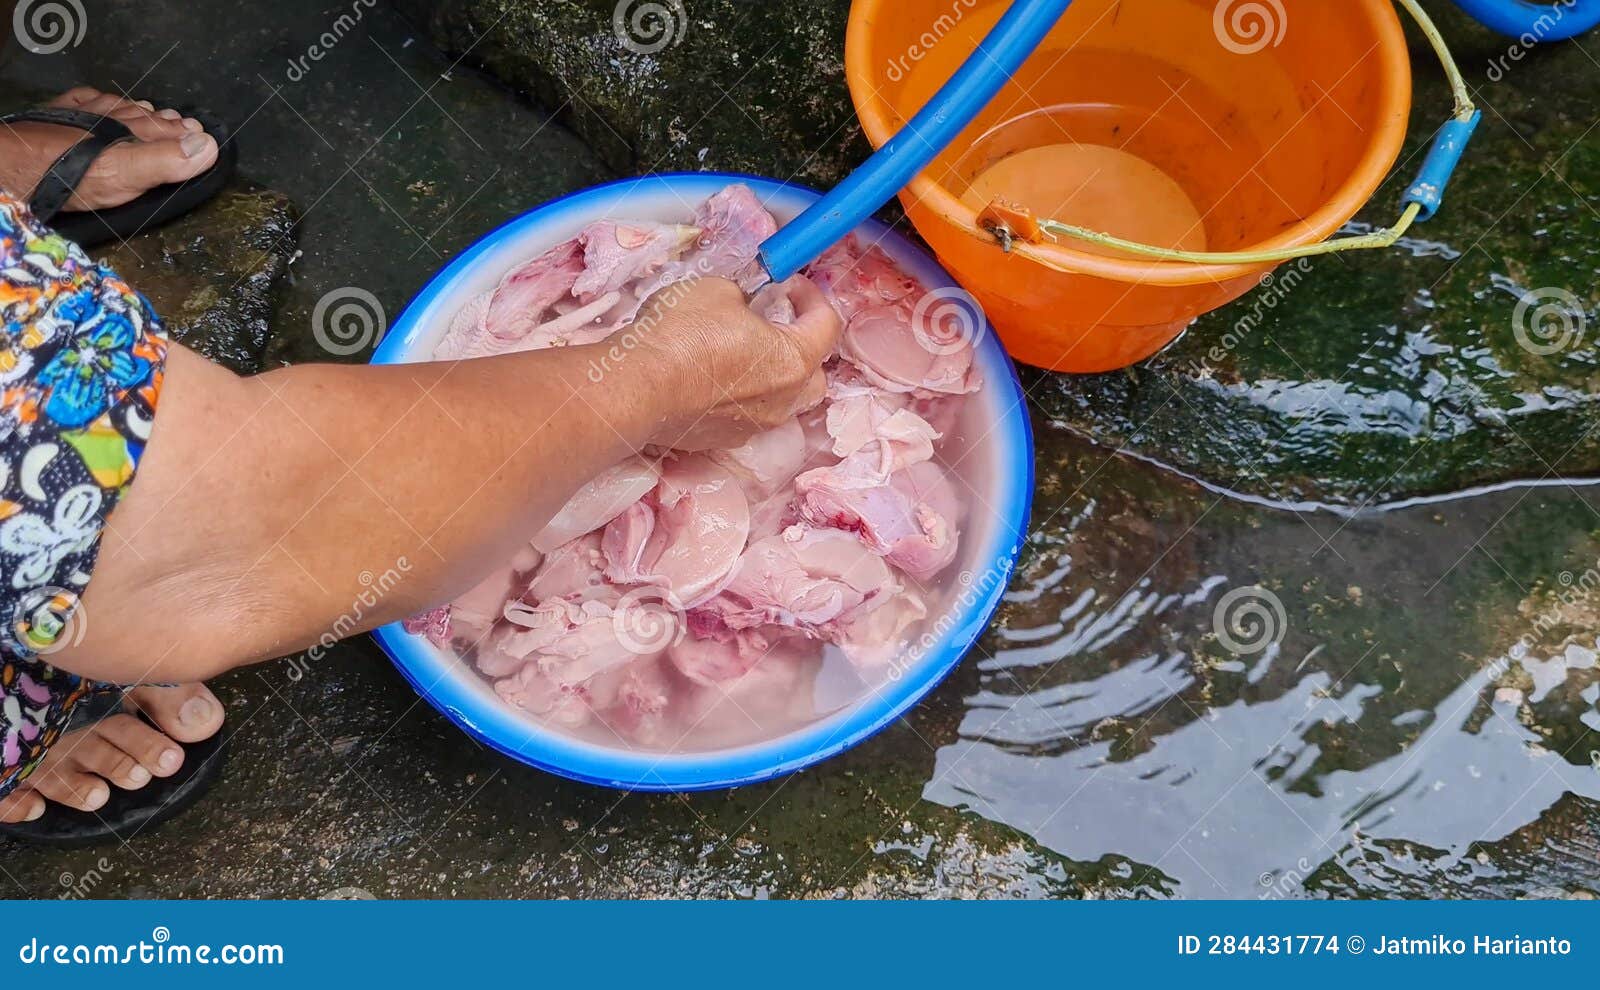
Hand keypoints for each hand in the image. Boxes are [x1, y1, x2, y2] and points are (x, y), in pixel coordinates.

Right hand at [629, 275, 840, 450]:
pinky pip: (746, 415)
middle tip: (774, 324)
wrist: (636, 387)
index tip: (791, 286)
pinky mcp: (724, 440)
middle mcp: (783, 401)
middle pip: (814, 373)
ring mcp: (754, 426)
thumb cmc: (681, 335)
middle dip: (801, 346)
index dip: (813, 299)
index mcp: (793, 361)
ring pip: (781, 400)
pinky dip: (740, 396)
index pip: (827, 326)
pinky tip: (713, 379)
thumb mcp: (718, 291)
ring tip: (743, 354)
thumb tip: (743, 305)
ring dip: (772, 375)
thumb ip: (744, 297)